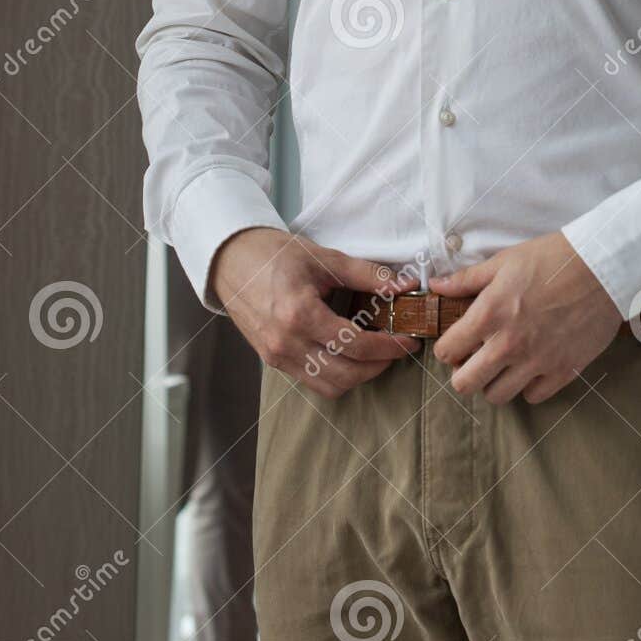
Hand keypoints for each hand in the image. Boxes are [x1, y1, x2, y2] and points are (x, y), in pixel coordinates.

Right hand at [209, 227, 420, 399]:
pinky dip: (336, 375)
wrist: (231, 260)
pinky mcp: (273, 361)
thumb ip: (368, 275)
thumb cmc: (274, 254)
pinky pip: (312, 381)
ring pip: (329, 386)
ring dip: (359, 376)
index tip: (409, 339)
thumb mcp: (325, 258)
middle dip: (379, 366)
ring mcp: (277, 356)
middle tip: (397, 348)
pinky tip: (349, 354)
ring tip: (376, 354)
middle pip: (345, 375)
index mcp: (300, 315)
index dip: (389, 346)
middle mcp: (287, 343)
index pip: (356, 344)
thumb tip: (405, 286)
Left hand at [428, 231, 621, 404]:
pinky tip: (531, 367)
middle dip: (463, 373)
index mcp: (489, 315)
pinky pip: (533, 397)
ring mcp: (537, 361)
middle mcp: (509, 344)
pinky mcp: (563, 371)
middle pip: (465, 384)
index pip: (447, 351)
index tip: (456, 342)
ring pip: (497, 396)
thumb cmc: (552, 259)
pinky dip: (528, 386)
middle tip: (474, 359)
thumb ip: (467, 279)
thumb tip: (438, 286)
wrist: (602, 266)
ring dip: (494, 382)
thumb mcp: (504, 262)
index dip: (446, 347)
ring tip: (502, 364)